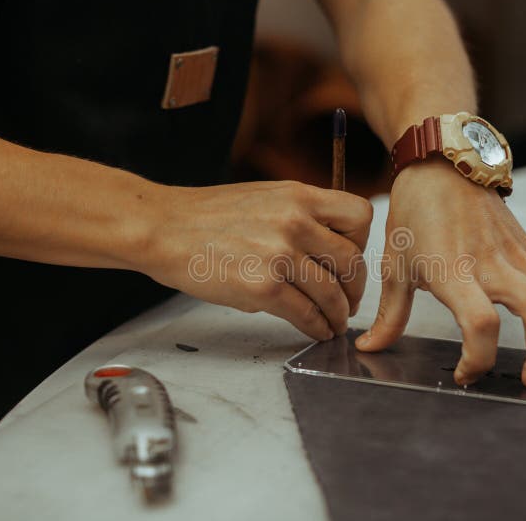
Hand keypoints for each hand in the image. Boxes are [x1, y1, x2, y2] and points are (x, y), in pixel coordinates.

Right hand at [138, 181, 372, 340]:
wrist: (163, 227)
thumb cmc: (208, 215)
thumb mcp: (266, 197)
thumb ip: (301, 215)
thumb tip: (330, 248)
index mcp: (299, 196)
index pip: (360, 217)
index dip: (362, 243)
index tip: (350, 259)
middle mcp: (296, 221)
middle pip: (353, 261)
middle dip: (355, 288)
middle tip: (349, 301)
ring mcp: (280, 254)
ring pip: (333, 293)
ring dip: (339, 314)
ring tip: (335, 323)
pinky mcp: (263, 287)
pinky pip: (306, 314)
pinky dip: (317, 327)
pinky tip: (316, 330)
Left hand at [355, 160, 525, 387]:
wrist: (441, 165)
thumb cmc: (414, 214)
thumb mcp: (394, 266)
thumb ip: (388, 315)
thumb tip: (368, 347)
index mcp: (451, 270)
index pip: (480, 323)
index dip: (478, 360)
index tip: (464, 375)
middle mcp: (491, 262)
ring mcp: (517, 253)